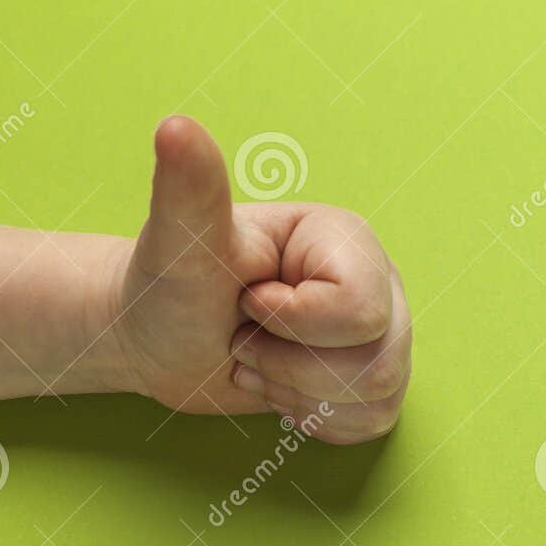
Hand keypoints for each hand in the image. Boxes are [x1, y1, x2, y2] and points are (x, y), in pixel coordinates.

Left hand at [109, 116, 410, 443]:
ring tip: (259, 360)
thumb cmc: (167, 289)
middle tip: (246, 337)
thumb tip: (176, 126)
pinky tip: (282, 388)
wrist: (160, 340)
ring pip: (377, 393)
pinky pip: (373, 419)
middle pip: (377, 360)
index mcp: (346, 239)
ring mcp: (384, 330)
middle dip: (291, 366)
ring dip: (298, 394)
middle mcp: (380, 280)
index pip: (360, 311)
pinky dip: (316, 419)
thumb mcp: (178, 244)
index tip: (247, 301)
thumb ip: (190, 190)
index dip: (292, 323)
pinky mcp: (376, 376)